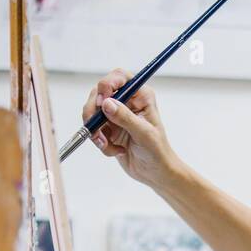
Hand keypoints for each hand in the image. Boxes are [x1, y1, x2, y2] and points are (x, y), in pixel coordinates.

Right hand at [82, 68, 179, 189]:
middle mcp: (126, 101)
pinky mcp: (108, 128)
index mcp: (140, 95)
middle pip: (99, 93)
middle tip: (95, 128)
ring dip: (95, 130)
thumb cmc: (157, 151)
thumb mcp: (144, 134)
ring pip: (93, 112)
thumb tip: (106, 103)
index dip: (107, 84)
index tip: (103, 101)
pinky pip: (94, 130)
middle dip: (94, 111)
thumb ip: (125, 118)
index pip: (119, 77)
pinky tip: (114, 151)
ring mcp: (115, 114)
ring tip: (106, 145)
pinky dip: (100, 142)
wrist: (155, 173)